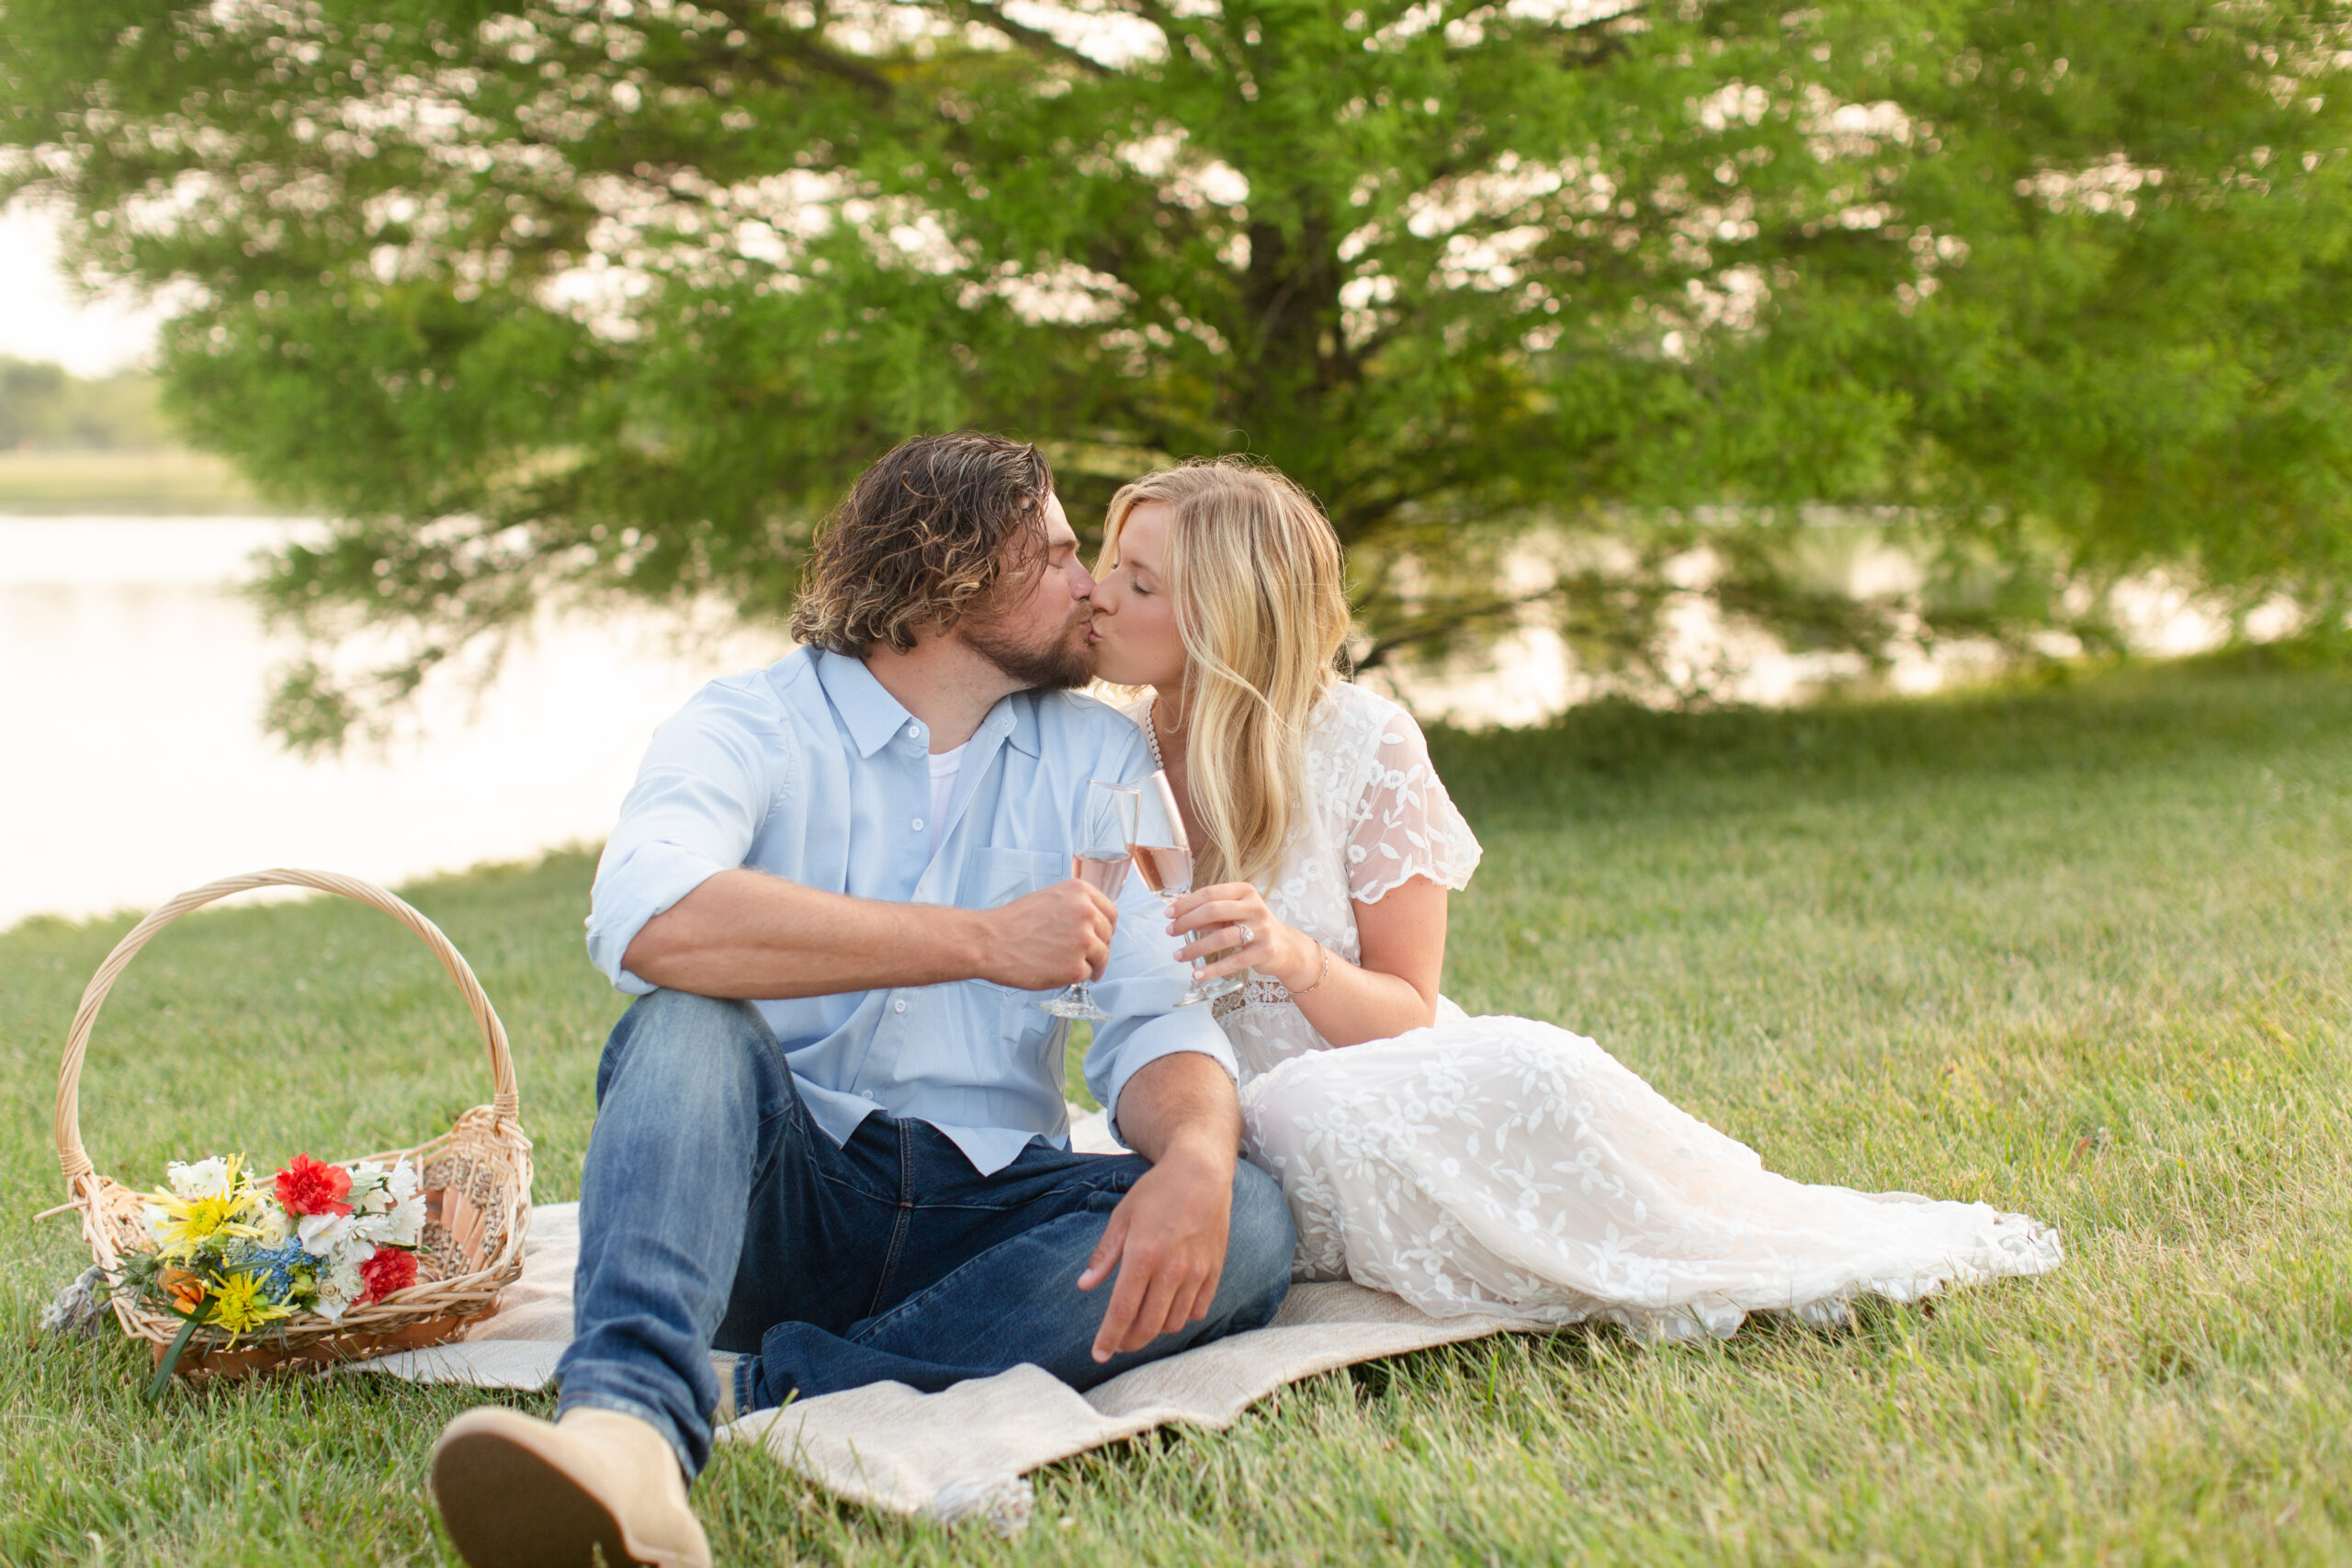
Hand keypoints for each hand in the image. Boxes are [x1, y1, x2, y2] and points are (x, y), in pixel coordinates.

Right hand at [977, 879, 1118, 989]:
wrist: (990, 941)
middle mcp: (1087, 913)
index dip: (1105, 927)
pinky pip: (1086, 974)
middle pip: (1107, 936)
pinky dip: (1073, 976)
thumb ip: (1074, 906)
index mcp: (1080, 892)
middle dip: (1098, 947)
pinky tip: (1056, 972)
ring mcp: (1084, 941)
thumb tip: (1092, 923)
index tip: (1101, 937)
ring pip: (1101, 957)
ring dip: (1090, 965)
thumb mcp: (1049, 898)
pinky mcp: (1076, 967)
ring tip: (1070, 968)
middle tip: (1083, 956)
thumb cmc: (1013, 922)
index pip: (1111, 912)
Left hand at [1077, 1140, 1232, 1361]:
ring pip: (1174, 1323)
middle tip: (1118, 1343)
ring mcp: (1196, 1272)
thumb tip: (1085, 1285)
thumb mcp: (1121, 1216)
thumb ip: (1104, 1255)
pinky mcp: (1214, 1271)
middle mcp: (1172, 1269)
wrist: (1201, 1172)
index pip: (1122, 1311)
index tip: (1099, 1355)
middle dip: (1129, 1342)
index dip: (1109, 1338)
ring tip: (1141, 1324)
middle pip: (1149, 1326)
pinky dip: (1181, 1317)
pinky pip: (1197, 1310)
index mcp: (1143, 1255)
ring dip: (1154, 1331)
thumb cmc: (1156, 1192)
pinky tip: (1168, 1309)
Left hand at [1165, 882, 1316, 988]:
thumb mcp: (1234, 913)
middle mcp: (1255, 907)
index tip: (1168, 913)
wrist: (1285, 947)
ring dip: (1195, 948)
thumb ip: (1210, 912)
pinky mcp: (1264, 952)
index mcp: (1244, 891)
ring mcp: (1261, 929)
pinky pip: (1233, 961)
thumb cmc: (1252, 926)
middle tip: (1170, 932)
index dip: (1186, 903)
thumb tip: (1178, 915)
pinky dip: (1212, 970)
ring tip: (1178, 955)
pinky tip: (1197, 974)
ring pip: (1221, 937)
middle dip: (1187, 922)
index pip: (1210, 893)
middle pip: (1214, 911)